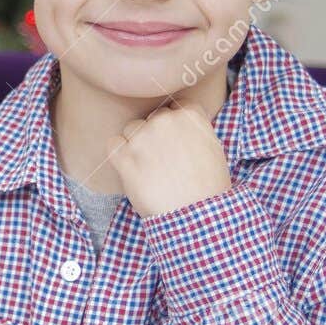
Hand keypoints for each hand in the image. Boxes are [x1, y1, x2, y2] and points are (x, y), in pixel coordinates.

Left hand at [106, 99, 231, 218]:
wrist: (197, 217)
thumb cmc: (208, 187)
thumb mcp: (212, 149)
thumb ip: (193, 129)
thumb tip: (177, 120)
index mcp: (190, 116)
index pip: (175, 107)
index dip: (174, 125)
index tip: (176, 142)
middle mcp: (166, 121)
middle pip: (152, 118)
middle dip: (155, 135)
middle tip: (164, 160)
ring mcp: (143, 138)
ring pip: (131, 129)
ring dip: (136, 144)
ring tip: (149, 168)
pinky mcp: (125, 157)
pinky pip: (112, 144)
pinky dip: (118, 155)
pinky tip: (130, 169)